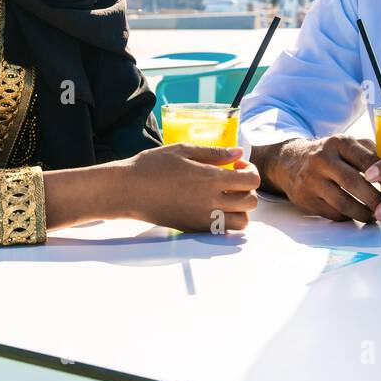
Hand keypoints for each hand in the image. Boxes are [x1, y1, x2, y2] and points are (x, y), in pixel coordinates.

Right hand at [125, 143, 261, 232]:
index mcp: (211, 178)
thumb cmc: (152, 166)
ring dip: (240, 208)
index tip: (236, 164)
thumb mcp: (183, 150)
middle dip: (247, 189)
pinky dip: (226, 221)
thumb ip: (215, 152)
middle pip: (251, 202)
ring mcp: (203, 219)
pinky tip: (212, 206)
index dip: (250, 170)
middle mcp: (211, 202)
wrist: (128, 190)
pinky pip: (223, 231)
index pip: (251, 180)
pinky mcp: (194, 229)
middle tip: (232, 179)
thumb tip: (239, 151)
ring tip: (225, 196)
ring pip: (242, 222)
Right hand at [254, 135, 380, 222]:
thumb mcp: (346, 144)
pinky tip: (357, 216)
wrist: (290, 162)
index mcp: (338, 143)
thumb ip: (370, 151)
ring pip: (343, 203)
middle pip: (353, 183)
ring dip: (363, 213)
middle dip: (375, 199)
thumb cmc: (329, 155)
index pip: (366, 159)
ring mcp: (311, 180)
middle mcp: (322, 159)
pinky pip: (332, 213)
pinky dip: (348, 217)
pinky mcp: (306, 198)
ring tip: (375, 216)